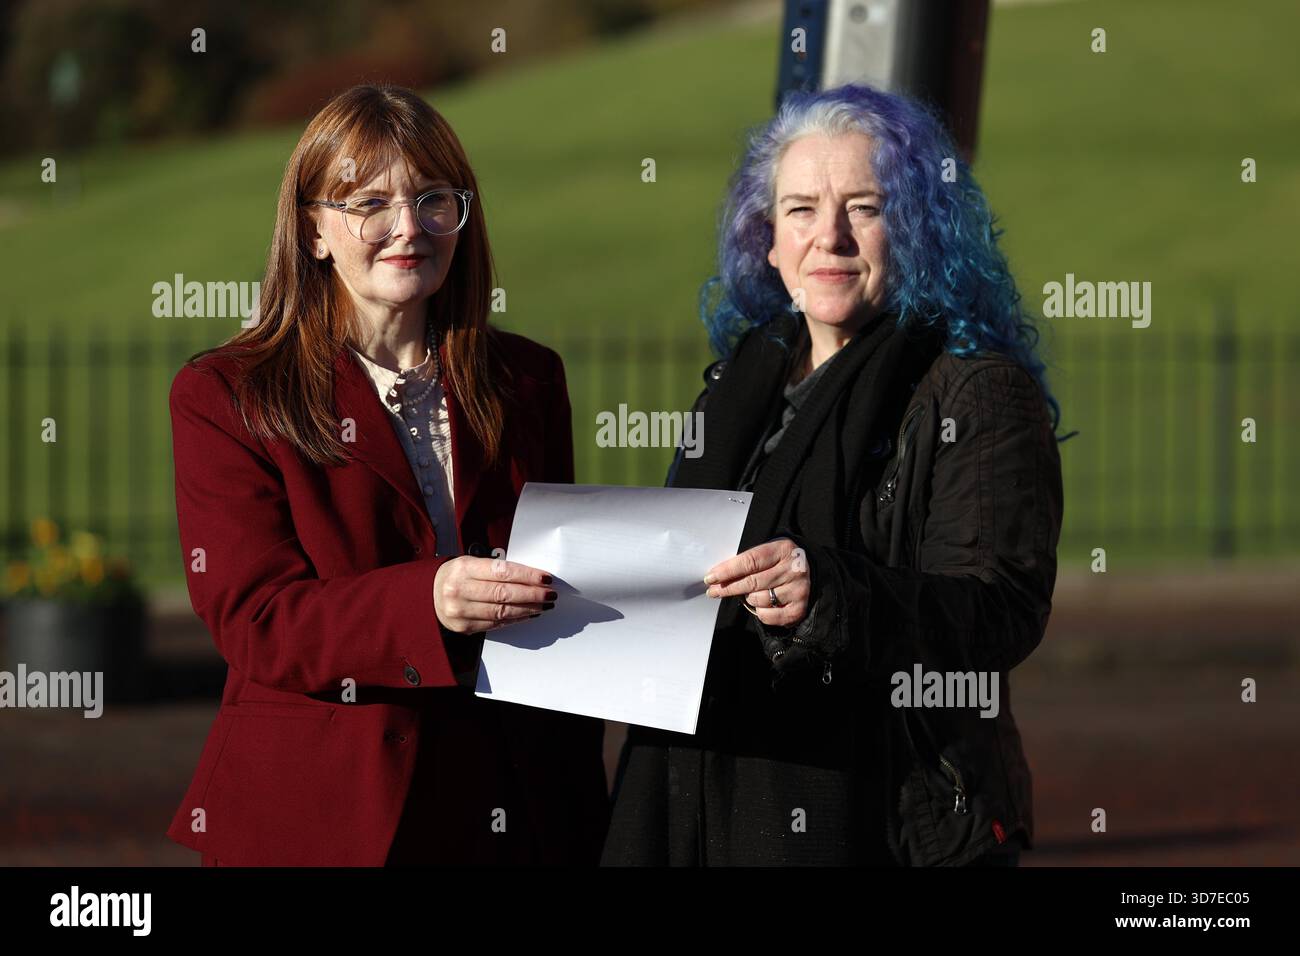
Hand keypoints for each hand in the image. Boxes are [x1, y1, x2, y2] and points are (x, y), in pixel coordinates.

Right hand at [433, 556, 556, 634]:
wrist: (427, 595)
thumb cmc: (457, 576)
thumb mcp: (471, 563)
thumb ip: (497, 569)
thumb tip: (531, 577)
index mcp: (464, 568)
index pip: (502, 572)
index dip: (527, 576)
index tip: (545, 578)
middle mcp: (460, 589)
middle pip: (504, 593)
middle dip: (532, 594)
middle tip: (550, 594)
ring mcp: (461, 611)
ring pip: (502, 611)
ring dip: (528, 609)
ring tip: (544, 605)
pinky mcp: (464, 627)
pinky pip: (496, 623)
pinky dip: (515, 619)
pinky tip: (528, 614)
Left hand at [703, 538, 808, 628]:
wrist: (813, 574)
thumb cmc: (781, 563)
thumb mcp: (769, 553)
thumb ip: (748, 562)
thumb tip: (718, 577)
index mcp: (784, 550)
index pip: (750, 561)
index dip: (727, 570)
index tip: (711, 577)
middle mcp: (794, 569)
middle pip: (752, 582)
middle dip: (728, 588)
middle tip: (714, 591)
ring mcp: (798, 590)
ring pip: (758, 600)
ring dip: (748, 599)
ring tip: (750, 594)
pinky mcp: (799, 609)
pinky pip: (768, 616)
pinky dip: (760, 613)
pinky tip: (763, 605)